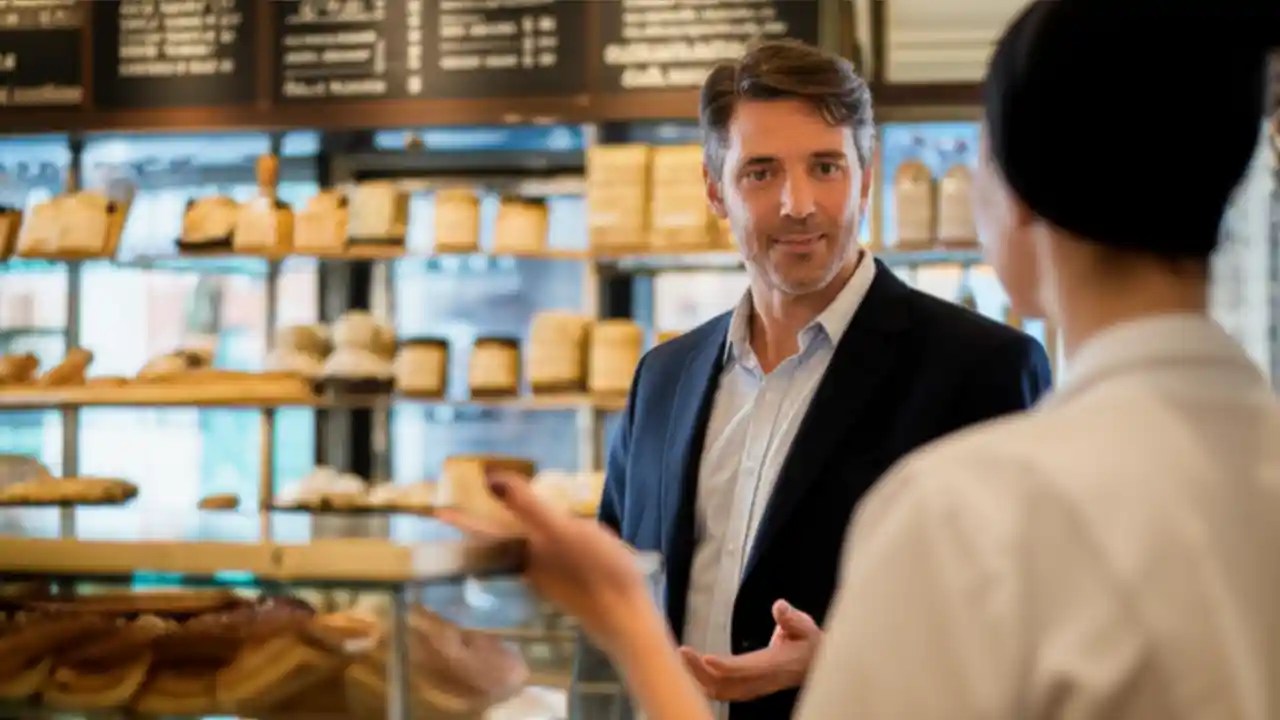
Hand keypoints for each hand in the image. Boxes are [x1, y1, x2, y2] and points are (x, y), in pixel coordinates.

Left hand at [435, 472, 654, 655]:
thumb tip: (489, 477)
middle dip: (482, 529)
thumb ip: (526, 505)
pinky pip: (548, 555)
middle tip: (462, 517)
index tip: (437, 513)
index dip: (462, 520)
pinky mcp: (573, 580)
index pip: (484, 532)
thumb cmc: (594, 572)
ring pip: (523, 550)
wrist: (625, 617)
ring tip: (502, 523)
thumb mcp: (560, 531)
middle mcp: (533, 566)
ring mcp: (552, 575)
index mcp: (526, 553)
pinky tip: (556, 538)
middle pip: (500, 543)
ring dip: (510, 535)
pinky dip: (541, 542)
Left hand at [679, 600, 820, 701]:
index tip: (706, 658)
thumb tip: (779, 606)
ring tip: (682, 658)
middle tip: (683, 652)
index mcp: (775, 666)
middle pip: (726, 685)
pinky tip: (690, 668)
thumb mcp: (806, 626)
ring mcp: (752, 688)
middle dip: (701, 672)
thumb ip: (792, 618)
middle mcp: (761, 681)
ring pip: (720, 691)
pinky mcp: (746, 688)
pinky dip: (703, 682)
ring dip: (698, 678)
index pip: (747, 670)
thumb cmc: (808, 643)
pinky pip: (721, 690)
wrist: (814, 665)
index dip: (726, 667)